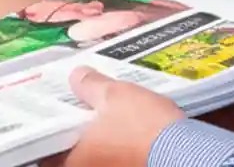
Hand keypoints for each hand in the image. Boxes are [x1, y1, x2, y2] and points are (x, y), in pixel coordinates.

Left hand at [42, 66, 184, 166]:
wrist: (186, 155)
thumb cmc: (142, 126)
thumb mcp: (114, 95)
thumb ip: (90, 86)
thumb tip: (75, 76)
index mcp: (73, 161)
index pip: (47, 153)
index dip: (53, 134)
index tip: (59, 119)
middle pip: (73, 157)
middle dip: (78, 139)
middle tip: (83, 116)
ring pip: (98, 159)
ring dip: (101, 147)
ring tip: (108, 122)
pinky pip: (118, 162)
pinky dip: (119, 153)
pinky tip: (130, 135)